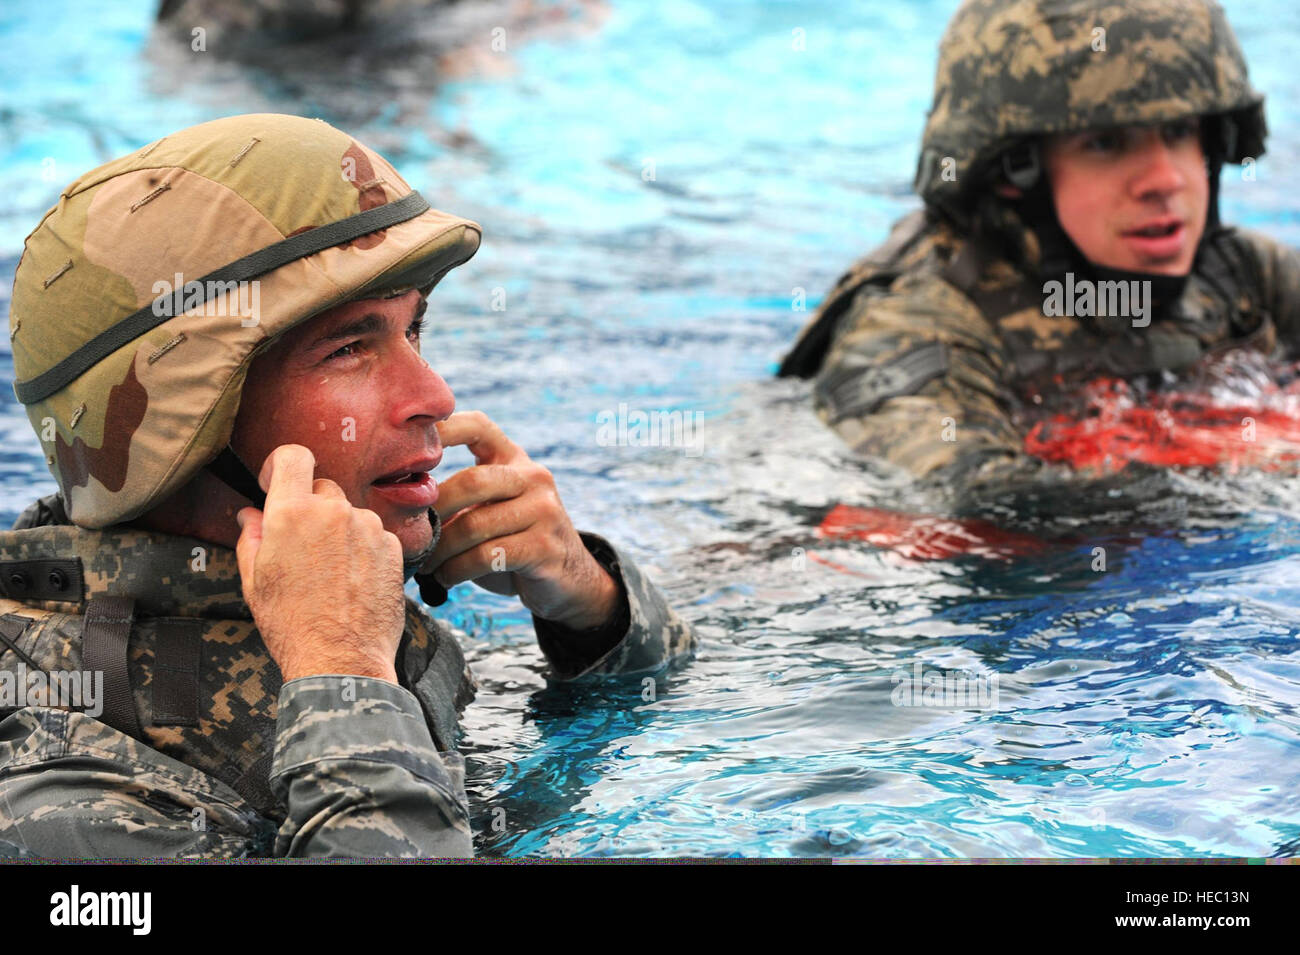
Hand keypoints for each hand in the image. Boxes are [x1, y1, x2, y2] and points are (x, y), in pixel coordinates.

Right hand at [235, 444, 405, 682]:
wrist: (341, 659)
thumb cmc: (291, 624)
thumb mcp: (255, 581)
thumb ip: (252, 537)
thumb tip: (250, 514)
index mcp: (292, 513)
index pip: (293, 456)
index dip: (283, 465)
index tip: (278, 484)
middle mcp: (334, 511)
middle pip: (322, 488)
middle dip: (310, 508)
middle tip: (302, 546)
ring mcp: (368, 527)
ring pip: (349, 513)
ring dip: (339, 531)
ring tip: (330, 573)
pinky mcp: (392, 547)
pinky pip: (373, 535)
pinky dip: (362, 549)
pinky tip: (352, 581)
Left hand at [424, 411, 619, 629]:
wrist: (567, 581)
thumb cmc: (511, 543)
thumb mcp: (489, 510)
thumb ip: (458, 499)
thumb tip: (396, 502)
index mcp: (514, 459)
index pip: (478, 426)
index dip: (442, 428)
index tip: (405, 443)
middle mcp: (533, 478)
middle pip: (472, 481)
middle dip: (433, 509)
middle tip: (408, 533)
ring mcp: (544, 511)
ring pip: (476, 525)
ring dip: (441, 550)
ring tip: (424, 564)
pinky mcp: (545, 547)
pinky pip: (487, 556)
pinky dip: (457, 570)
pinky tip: (445, 578)